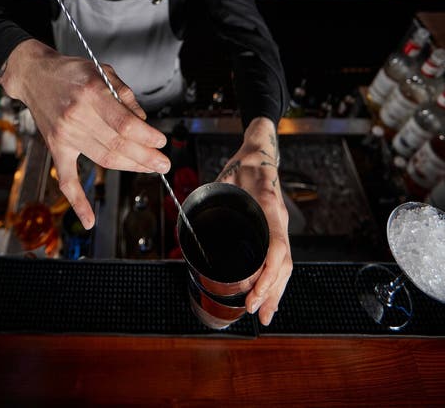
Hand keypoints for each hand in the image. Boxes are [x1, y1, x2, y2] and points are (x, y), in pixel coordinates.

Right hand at [0, 39, 169, 228]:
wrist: (35, 75)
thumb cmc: (71, 71)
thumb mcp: (102, 71)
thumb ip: (124, 95)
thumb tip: (142, 121)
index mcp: (91, 93)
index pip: (124, 123)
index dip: (146, 136)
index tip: (160, 141)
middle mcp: (77, 116)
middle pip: (117, 144)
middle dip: (146, 156)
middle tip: (163, 163)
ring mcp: (65, 135)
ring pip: (103, 159)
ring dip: (130, 167)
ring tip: (150, 169)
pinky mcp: (57, 147)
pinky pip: (66, 179)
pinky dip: (78, 201)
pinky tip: (89, 219)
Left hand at [216, 116, 291, 325]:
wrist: (260, 154)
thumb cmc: (243, 165)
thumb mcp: (225, 176)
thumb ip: (210, 194)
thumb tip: (184, 214)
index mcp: (268, 206)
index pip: (276, 245)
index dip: (267, 271)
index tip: (254, 289)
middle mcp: (279, 219)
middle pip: (283, 262)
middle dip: (270, 290)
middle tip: (254, 310)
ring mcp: (280, 226)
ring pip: (285, 264)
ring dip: (276, 291)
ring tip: (265, 314)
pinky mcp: (277, 230)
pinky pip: (281, 259)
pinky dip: (277, 281)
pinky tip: (269, 296)